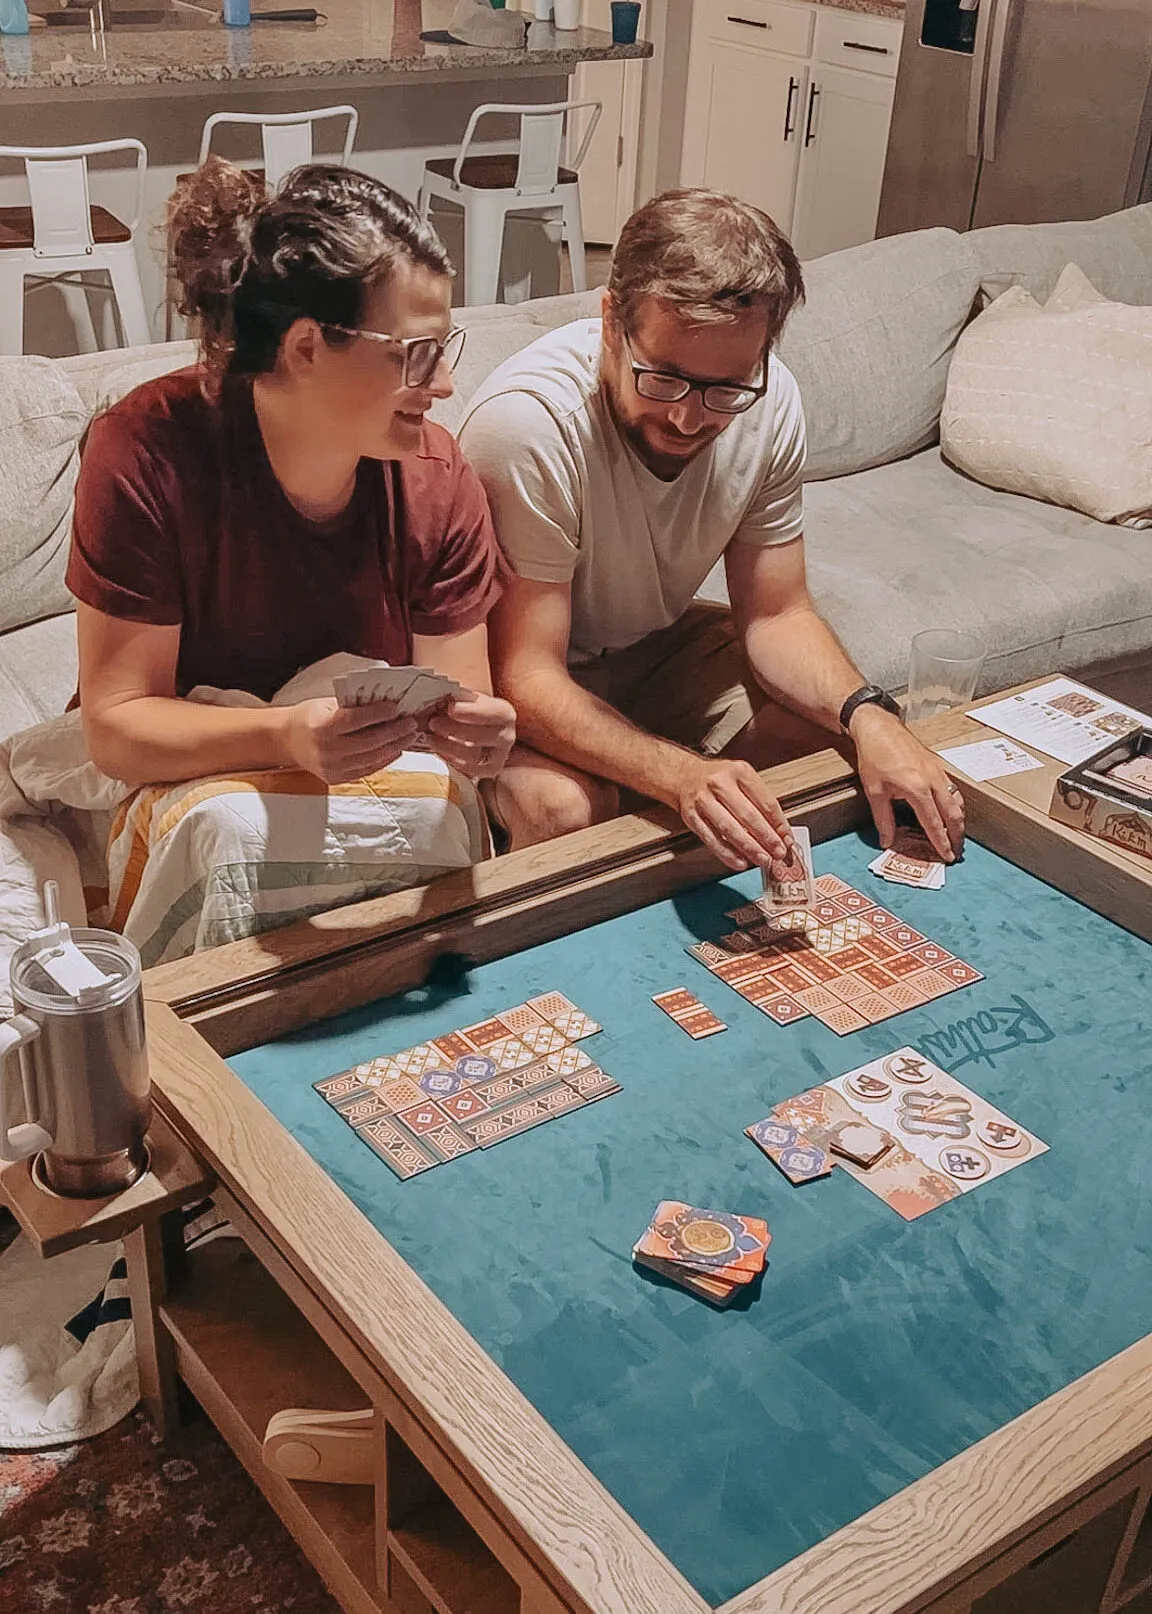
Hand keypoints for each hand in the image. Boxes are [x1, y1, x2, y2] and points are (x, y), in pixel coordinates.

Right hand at [281, 697, 417, 784]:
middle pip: (369, 742)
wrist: (287, 741)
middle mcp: (327, 750)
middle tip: (411, 723)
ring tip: (409, 736)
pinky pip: (367, 770)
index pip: (356, 720)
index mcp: (322, 728)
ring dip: (395, 747)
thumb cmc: (308, 718)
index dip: (378, 714)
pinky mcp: (337, 778)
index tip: (396, 707)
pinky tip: (396, 749)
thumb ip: (352, 706)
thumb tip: (384, 702)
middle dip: (394, 732)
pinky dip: (384, 760)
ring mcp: (332, 767)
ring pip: (372, 758)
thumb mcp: (325, 704)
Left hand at [425, 690, 516, 779]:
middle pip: (482, 736)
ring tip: (429, 737)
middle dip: (454, 729)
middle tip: (433, 722)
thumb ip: (454, 698)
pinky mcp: (486, 771)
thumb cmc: (467, 710)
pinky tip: (437, 749)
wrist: (473, 727)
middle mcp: (506, 737)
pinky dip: (449, 759)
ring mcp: (497, 757)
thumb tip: (438, 697)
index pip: (493, 713)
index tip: (451, 708)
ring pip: (473, 756)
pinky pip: (467, 770)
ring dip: (447, 746)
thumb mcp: (463, 699)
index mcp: (503, 713)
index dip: (472, 711)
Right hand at [676, 756, 793, 873]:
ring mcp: (703, 800)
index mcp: (739, 772)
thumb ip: (760, 802)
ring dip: (749, 848)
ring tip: (763, 860)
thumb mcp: (742, 779)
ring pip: (729, 829)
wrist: (684, 776)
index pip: (765, 801)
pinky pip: (711, 838)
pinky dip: (726, 853)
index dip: (779, 823)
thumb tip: (779, 832)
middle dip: (766, 838)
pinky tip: (739, 861)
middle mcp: (720, 784)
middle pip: (748, 816)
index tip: (787, 839)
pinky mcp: (691, 817)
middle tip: (778, 852)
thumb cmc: (718, 780)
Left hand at [850, 705, 964, 861]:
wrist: (879, 727)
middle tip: (956, 850)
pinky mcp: (938, 764)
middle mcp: (933, 780)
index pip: (934, 823)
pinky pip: (953, 788)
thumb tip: (887, 841)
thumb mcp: (874, 791)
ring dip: (959, 820)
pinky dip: (956, 804)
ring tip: (957, 835)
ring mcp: (938, 771)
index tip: (947, 856)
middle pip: (953, 814)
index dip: (941, 842)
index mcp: (918, 789)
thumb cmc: (874, 756)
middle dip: (957, 835)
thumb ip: (883, 819)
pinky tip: (952, 810)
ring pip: (957, 800)